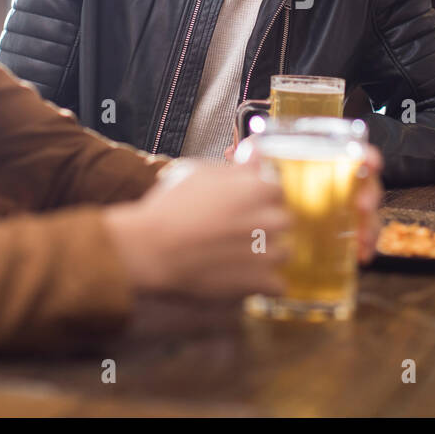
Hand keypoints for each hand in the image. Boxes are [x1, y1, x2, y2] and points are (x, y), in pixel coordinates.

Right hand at [103, 158, 289, 298]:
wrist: (151, 248)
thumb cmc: (170, 208)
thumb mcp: (200, 172)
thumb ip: (238, 165)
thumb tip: (257, 148)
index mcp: (260, 188)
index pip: (277, 191)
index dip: (257, 200)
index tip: (241, 208)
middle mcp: (272, 217)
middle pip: (283, 222)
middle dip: (264, 227)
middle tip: (233, 233)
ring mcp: (269, 251)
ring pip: (283, 253)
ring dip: (265, 255)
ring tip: (233, 256)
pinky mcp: (260, 282)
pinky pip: (277, 285)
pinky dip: (262, 284)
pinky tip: (240, 278)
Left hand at [233, 135, 383, 264]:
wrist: (264, 214)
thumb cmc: (271, 183)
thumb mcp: (263, 166)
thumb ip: (257, 156)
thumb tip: (249, 150)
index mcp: (329, 165)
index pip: (355, 156)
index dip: (368, 157)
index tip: (371, 162)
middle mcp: (344, 186)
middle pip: (367, 186)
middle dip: (370, 196)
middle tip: (362, 206)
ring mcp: (346, 211)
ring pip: (368, 216)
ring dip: (370, 226)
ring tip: (362, 240)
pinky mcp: (345, 234)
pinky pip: (362, 239)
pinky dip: (365, 247)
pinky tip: (361, 256)